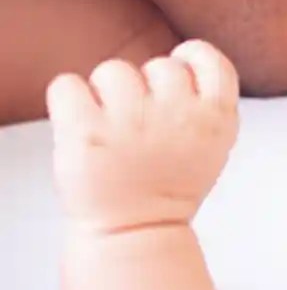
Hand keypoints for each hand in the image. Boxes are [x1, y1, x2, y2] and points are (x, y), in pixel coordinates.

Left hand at [45, 41, 239, 233]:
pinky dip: (69, 101)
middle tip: (141, 125)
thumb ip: (205, 104)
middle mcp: (178, 114)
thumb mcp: (212, 146)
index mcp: (215, 118)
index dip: (190, 57)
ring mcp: (132, 121)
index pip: (208, 59)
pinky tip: (81, 126)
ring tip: (112, 129)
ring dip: (107, 94)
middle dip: (147, 87)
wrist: (136, 232)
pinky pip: (67, 85)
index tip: (179, 69)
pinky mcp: (86, 131)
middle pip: (159, 65)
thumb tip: (180, 61)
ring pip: (113, 71)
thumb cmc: (171, 187)